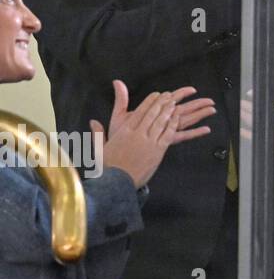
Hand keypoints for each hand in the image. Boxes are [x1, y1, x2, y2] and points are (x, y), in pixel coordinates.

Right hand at [93, 81, 216, 188]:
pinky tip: (177, 118)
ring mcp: (149, 142)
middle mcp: (138, 134)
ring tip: (174, 103)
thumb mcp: (100, 149)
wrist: (118, 184)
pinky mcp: (158, 151)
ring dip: (168, 111)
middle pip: (152, 114)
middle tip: (168, 95)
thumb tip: (93, 121)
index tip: (156, 94)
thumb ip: (98, 133)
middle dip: (161, 103)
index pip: (139, 112)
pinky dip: (172, 124)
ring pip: (161, 122)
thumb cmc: (107, 168)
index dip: (149, 102)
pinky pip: (167, 134)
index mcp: (124, 132)